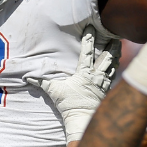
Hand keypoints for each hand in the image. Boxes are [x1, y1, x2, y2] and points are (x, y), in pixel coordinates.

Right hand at [26, 26, 120, 142]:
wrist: (82, 119)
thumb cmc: (69, 105)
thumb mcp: (54, 91)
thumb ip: (42, 82)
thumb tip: (28, 76)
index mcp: (84, 73)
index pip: (87, 52)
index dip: (89, 39)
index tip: (91, 28)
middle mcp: (96, 76)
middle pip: (107, 57)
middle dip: (112, 45)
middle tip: (115, 35)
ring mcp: (103, 83)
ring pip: (113, 65)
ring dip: (116, 55)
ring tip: (118, 46)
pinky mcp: (106, 90)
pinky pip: (113, 76)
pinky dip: (115, 68)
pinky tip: (116, 64)